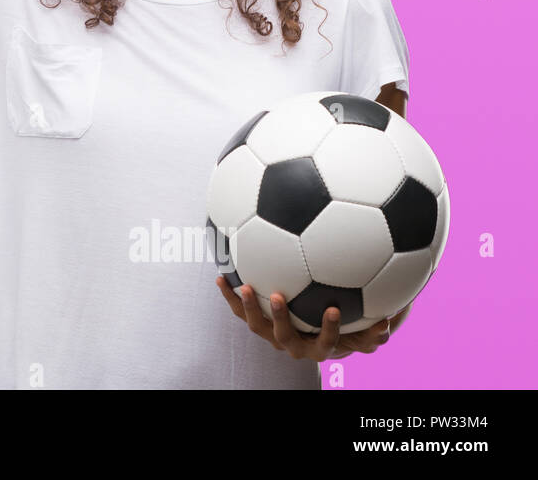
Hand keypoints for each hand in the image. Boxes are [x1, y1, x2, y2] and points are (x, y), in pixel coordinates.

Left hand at [215, 276, 406, 360]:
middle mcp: (296, 345)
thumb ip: (379, 322)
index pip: (328, 343)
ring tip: (244, 286)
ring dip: (250, 308)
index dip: (330, 330)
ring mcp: (274, 336)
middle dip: (282, 319)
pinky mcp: (257, 324)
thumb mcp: (362, 328)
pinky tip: (221, 276)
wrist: (315, 337)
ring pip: (259, 328)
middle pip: (286, 338)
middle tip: (279, 296)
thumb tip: (402, 304)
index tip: (335, 310)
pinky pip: (240, 311)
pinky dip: (230, 296)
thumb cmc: (345, 327)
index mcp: (322, 346)